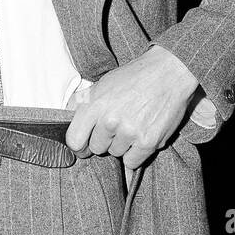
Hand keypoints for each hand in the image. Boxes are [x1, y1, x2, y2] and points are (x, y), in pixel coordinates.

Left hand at [65, 46, 199, 170]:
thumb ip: (83, 103)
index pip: (74, 141)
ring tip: (133, 124)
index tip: (84, 144)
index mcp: (94, 104)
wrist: (168, 72)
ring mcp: (129, 132)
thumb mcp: (102, 84)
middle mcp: (109, 120)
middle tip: (117, 125)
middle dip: (105, 140)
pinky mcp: (148, 142)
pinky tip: (141, 135)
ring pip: (116, 154)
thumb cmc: (134, 77)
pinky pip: (132, 162)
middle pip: (97, 149)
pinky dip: (136, 153)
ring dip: (122, 145)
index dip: (79, 145)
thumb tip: (66, 117)